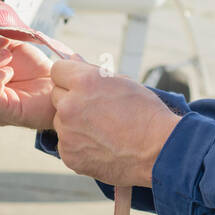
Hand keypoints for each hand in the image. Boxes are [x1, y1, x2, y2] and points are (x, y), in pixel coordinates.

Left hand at [49, 59, 182, 186]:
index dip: (70, 77)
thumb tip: (73, 58)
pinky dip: (79, 145)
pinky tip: (101, 146)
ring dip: (74, 123)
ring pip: (60, 121)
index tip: (81, 85)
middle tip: (96, 110)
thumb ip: (93, 72)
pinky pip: (66, 144)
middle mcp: (70, 106)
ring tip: (102, 131)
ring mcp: (67, 133)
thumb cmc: (146, 113)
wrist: (159, 151)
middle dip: (71, 99)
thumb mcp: (123, 82)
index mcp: (84, 82)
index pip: (58, 70)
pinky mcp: (69, 155)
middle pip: (56, 96)